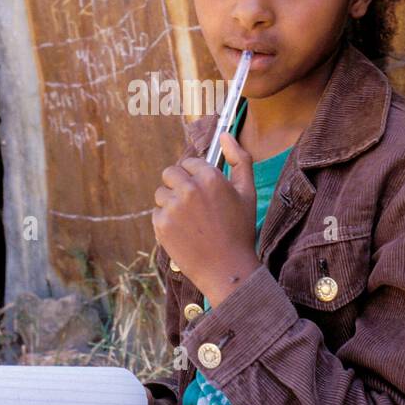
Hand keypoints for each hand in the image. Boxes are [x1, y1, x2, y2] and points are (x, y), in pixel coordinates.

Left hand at [152, 132, 260, 305]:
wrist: (227, 270)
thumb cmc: (240, 230)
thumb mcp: (248, 192)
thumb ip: (239, 159)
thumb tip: (224, 134)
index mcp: (210, 177)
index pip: (190, 162)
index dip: (197, 177)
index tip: (204, 193)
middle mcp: (189, 188)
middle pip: (171, 173)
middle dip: (179, 185)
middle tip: (194, 206)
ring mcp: (173, 207)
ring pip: (161, 193)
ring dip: (171, 203)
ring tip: (190, 221)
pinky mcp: (161, 225)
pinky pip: (156, 212)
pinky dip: (166, 221)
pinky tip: (183, 233)